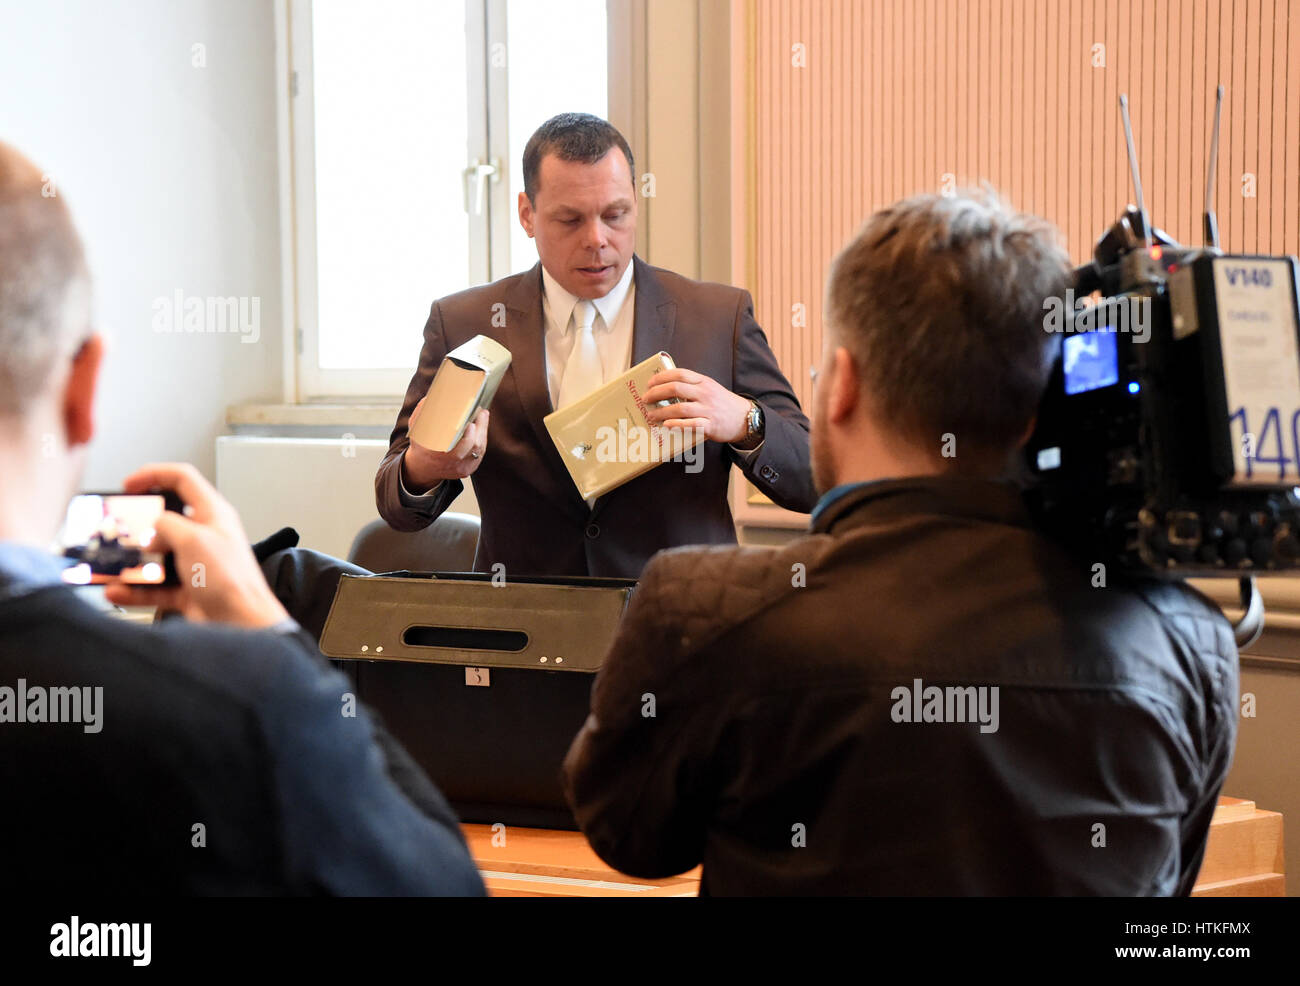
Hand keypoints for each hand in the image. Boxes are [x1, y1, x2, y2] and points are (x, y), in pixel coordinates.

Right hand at [102, 463, 289, 628]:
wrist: (242, 623)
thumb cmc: (231, 579)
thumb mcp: (194, 539)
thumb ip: (167, 525)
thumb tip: (153, 528)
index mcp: (213, 514)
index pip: (183, 479)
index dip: (154, 474)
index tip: (128, 484)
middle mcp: (205, 536)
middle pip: (166, 519)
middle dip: (139, 523)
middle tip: (117, 527)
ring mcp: (196, 563)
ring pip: (157, 555)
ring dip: (133, 561)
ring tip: (111, 562)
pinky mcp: (188, 589)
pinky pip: (155, 585)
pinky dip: (135, 588)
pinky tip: (117, 589)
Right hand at [403, 405, 489, 488]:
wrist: (423, 467)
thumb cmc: (421, 446)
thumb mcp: (416, 430)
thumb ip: (421, 414)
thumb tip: (432, 397)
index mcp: (436, 456)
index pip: (457, 449)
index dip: (467, 437)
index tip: (471, 423)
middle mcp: (451, 464)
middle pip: (473, 447)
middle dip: (480, 428)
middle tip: (481, 413)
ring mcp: (461, 469)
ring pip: (479, 450)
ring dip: (483, 431)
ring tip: (483, 416)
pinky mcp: (468, 469)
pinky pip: (480, 454)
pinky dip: (482, 439)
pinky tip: (481, 428)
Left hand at [642, 369, 750, 443]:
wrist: (744, 418)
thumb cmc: (721, 403)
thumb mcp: (709, 388)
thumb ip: (691, 386)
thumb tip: (665, 387)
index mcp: (703, 381)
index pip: (679, 374)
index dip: (661, 377)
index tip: (649, 383)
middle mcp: (705, 393)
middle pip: (676, 389)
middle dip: (656, 394)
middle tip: (646, 399)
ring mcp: (708, 409)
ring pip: (680, 408)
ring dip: (662, 412)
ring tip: (651, 415)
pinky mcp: (710, 426)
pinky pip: (691, 424)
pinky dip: (677, 425)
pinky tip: (667, 425)